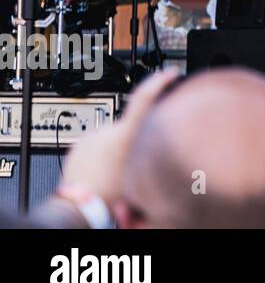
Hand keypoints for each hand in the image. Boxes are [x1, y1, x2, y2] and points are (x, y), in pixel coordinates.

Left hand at [57, 69, 181, 205]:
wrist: (78, 209)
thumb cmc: (112, 198)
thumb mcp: (146, 175)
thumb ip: (155, 152)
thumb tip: (163, 145)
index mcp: (129, 135)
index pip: (146, 98)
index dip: (159, 82)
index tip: (169, 72)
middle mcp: (109, 130)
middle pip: (131, 126)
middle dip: (134, 139)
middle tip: (133, 162)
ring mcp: (93, 137)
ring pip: (113, 137)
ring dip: (116, 150)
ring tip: (114, 173)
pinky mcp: (80, 144)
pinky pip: (97, 145)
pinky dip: (102, 155)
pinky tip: (102, 172)